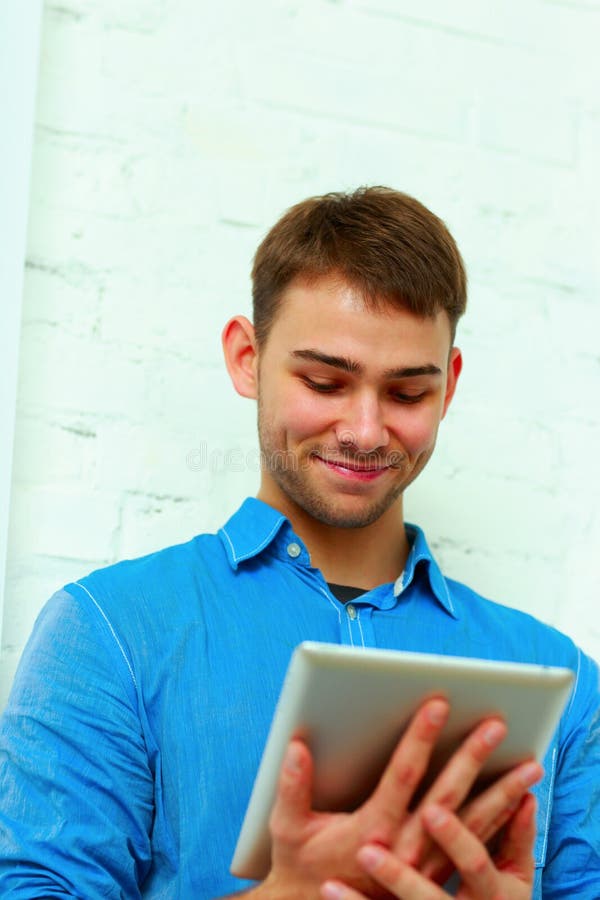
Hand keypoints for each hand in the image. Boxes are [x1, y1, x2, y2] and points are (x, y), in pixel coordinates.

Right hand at [253, 699, 540, 899]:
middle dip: (472, 758)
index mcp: (371, 830)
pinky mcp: (436, 877)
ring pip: (472, 826)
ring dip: (502, 795)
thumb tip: (296, 746)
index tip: (438, 706)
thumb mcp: (287, 829)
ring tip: (528, 767)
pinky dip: (500, 826)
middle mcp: (404, 848)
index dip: (420, 738)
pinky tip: (519, 805)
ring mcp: (426, 866)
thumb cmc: (301, 868)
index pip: (402, 775)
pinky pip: (475, 849)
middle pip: (448, 797)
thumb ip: (291, 787)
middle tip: (496, 727)